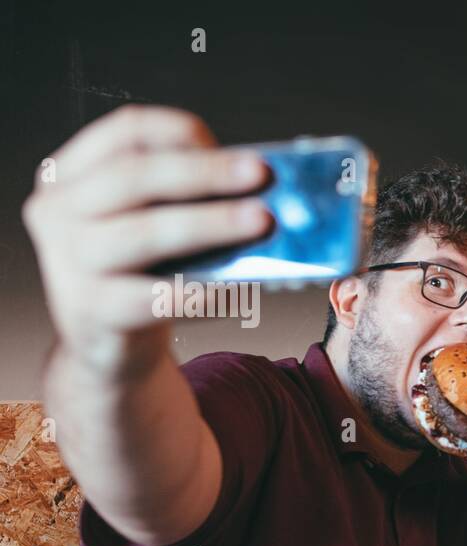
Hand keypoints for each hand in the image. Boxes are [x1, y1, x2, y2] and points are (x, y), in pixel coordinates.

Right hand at [22, 105, 270, 377]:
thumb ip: (187, 199)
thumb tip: (260, 185)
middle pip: (133, 176)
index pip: (125, 132)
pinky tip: (238, 288)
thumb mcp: (151, 223)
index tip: (236, 147)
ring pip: (143, 233)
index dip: (181, 132)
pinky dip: (201, 291)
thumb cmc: (140, 274)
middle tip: (262, 176)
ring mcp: (68, 263)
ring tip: (262, 222)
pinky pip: (155, 297)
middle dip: (205, 173)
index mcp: (70, 175)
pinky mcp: (91, 312)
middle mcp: (58, 212)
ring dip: (210, 224)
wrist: (108, 348)